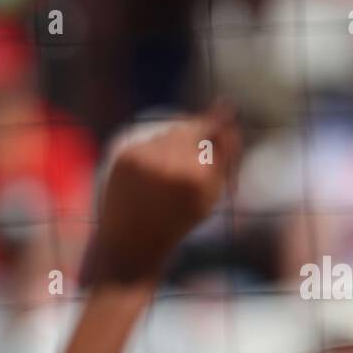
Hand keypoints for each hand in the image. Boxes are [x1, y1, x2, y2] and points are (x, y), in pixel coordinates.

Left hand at [83, 104, 241, 287]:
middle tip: (188, 160)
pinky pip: (147, 142)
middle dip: (196, 135)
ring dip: (173, 147)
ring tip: (165, 181)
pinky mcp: (125, 157)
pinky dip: (151, 154)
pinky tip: (147, 180)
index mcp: (199, 178)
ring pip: (169, 133)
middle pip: (192, 127)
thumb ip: (223, 152)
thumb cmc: (177, 222)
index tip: (224, 113)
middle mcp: (172, 165)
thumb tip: (226, 106)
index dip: (219, 122)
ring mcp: (146, 159)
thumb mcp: (210, 194)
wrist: (131, 246)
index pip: (216, 130)